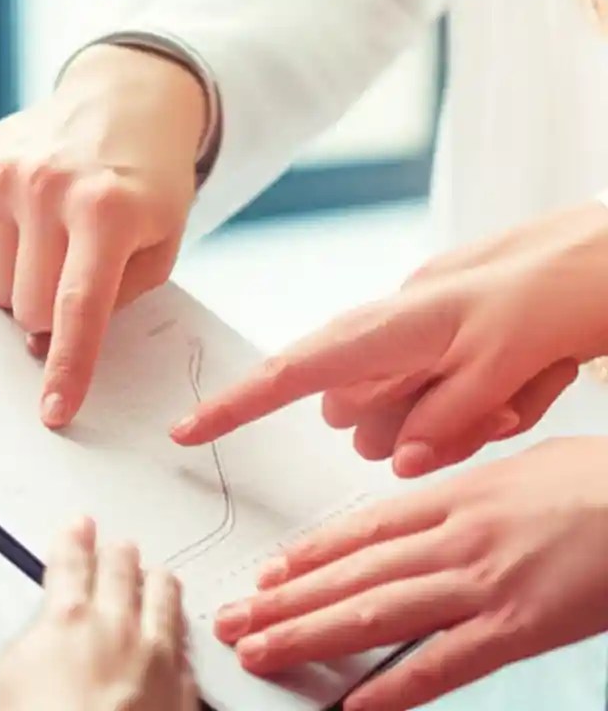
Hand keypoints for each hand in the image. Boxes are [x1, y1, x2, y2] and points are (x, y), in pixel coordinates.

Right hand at [0, 45, 209, 427]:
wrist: (124, 98)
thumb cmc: (146, 182)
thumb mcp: (160, 243)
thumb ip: (113, 301)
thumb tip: (43, 343)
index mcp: (106, 209)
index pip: (78, 309)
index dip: (68, 369)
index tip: (56, 412)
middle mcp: (47, 186)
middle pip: (29, 308)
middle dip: (51, 312)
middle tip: (76, 270)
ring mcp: (2, 172)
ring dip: (23, 279)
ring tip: (54, 236)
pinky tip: (25, 219)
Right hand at [0, 517, 198, 710]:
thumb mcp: (14, 673)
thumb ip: (36, 635)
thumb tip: (46, 625)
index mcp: (69, 616)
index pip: (71, 560)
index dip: (74, 538)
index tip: (79, 527)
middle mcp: (119, 626)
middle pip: (122, 566)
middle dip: (116, 552)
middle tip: (116, 547)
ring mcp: (157, 654)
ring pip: (165, 593)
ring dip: (155, 580)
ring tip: (154, 575)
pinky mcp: (184, 685)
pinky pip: (186, 642)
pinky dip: (178, 629)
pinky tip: (174, 630)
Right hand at [172, 201, 607, 477]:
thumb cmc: (562, 291)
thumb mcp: (503, 369)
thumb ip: (439, 420)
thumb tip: (392, 457)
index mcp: (393, 323)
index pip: (291, 374)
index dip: (234, 406)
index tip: (186, 431)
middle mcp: (394, 322)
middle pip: (361, 406)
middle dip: (408, 428)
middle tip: (489, 411)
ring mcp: (421, 327)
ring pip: (409, 406)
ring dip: (458, 419)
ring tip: (525, 388)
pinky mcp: (448, 333)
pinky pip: (444, 391)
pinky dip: (483, 403)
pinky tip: (530, 381)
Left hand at [211, 436, 607, 710]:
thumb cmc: (598, 482)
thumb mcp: (514, 470)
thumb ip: (459, 498)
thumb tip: (421, 514)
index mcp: (453, 497)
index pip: (359, 531)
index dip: (305, 556)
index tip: (265, 576)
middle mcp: (455, 538)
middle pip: (350, 573)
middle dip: (284, 601)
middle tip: (233, 619)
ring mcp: (484, 583)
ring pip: (376, 612)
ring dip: (310, 635)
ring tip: (261, 651)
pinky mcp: (520, 628)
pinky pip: (445, 663)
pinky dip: (395, 687)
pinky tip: (355, 705)